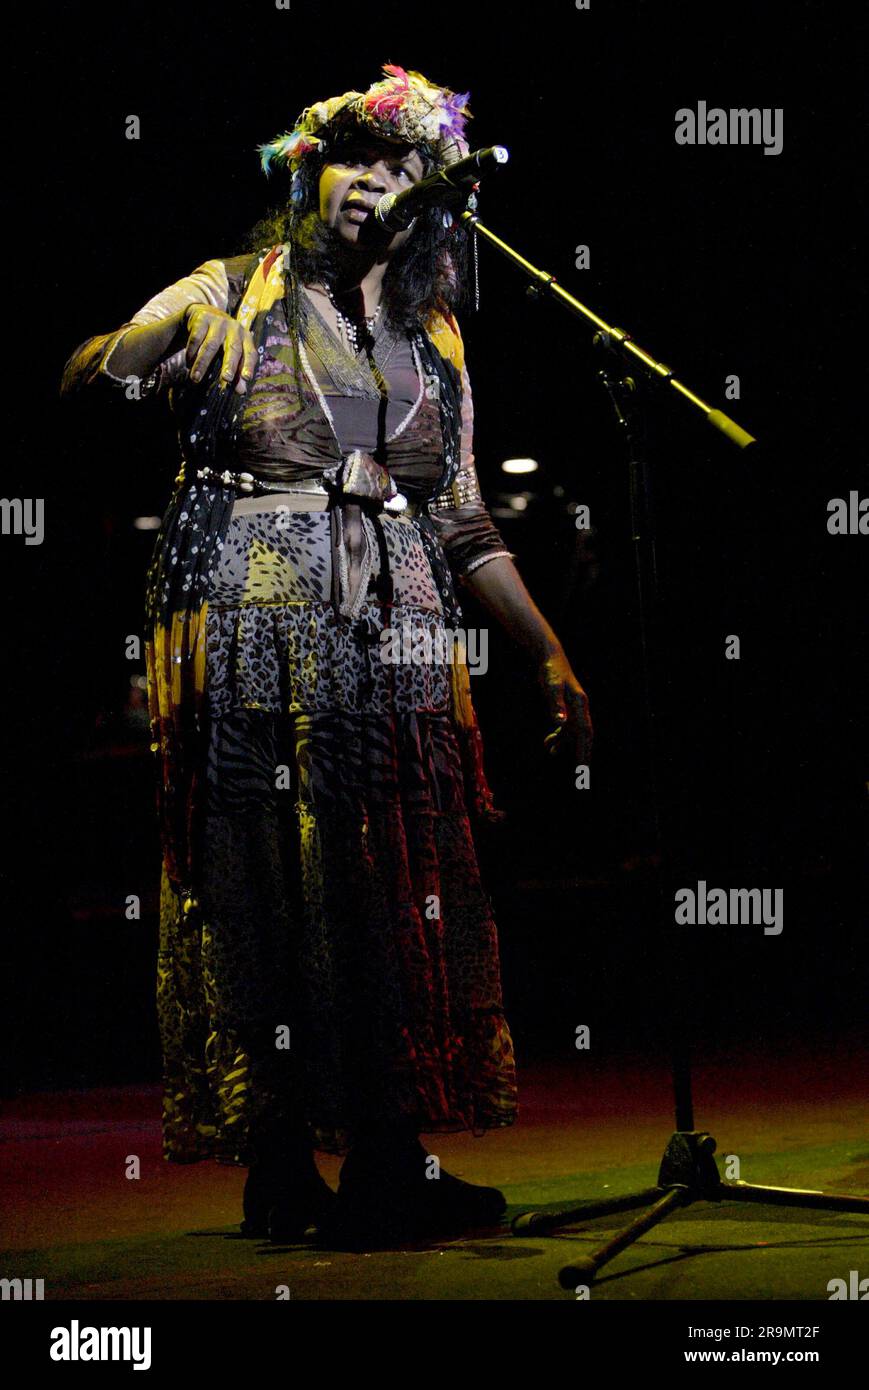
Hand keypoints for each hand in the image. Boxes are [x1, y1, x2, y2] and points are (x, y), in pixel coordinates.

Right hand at [184, 304, 257, 393]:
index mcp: (246, 338)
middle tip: (226, 379)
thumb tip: (241, 392)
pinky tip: (189, 364)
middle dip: (230, 364)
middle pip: (233, 348)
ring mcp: (218, 322)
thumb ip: (237, 372)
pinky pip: (196, 338)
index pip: (250, 353)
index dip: (249, 365)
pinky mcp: (202, 318)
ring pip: (211, 345)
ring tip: (195, 378)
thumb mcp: (231, 354)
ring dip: (202, 363)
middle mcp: (235, 328)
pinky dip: (192, 352)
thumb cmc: (222, 340)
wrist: (204, 314)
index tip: (247, 378)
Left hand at [538, 647, 592, 764]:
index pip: (585, 732)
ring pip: (572, 733)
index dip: (585, 749)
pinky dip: (558, 736)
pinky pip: (564, 727)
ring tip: (551, 751)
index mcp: (580, 705)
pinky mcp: (566, 708)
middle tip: (581, 772)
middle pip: (583, 736)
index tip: (583, 766)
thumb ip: (556, 705)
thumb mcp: (552, 687)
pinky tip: (548, 743)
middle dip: (582, 753)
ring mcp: (574, 709)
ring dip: (564, 743)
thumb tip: (560, 722)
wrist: (551, 658)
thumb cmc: (552, 671)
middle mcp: (580, 709)